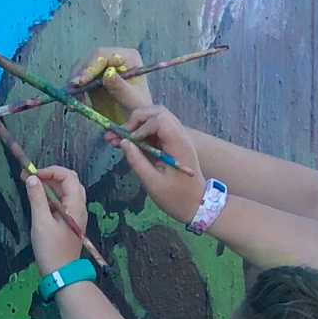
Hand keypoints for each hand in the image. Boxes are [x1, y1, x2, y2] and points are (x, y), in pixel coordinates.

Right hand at [21, 164, 92, 271]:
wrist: (62, 274)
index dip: (50, 171)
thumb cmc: (51, 250)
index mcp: (75, 205)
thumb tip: (31, 178)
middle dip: (50, 175)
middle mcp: (79, 207)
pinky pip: (64, 201)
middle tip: (31, 177)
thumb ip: (37, 198)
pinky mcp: (71, 222)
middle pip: (70, 180)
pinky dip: (52, 195)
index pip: (68, 176)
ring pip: (67, 191)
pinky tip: (40, 199)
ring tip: (32, 185)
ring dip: (51, 184)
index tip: (32, 175)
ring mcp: (76, 214)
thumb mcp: (41, 222)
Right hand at [71, 46, 146, 121]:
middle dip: (79, 75)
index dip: (89, 67)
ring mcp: (102, 67)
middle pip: (89, 60)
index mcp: (128, 57)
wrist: (134, 121)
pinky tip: (75, 103)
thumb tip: (107, 72)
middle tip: (72, 90)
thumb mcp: (132, 101)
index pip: (103, 55)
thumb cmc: (138, 111)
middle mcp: (114, 58)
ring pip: (81, 69)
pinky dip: (75, 91)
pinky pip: (79, 81)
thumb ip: (120, 87)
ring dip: (75, 85)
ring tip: (75, 101)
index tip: (81, 82)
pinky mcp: (93, 77)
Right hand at [109, 101, 208, 223]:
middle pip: (157, 112)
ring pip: (155, 118)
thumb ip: (137, 161)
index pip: (159, 120)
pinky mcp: (173, 143)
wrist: (197, 205)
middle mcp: (180, 136)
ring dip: (137, 125)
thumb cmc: (176, 198)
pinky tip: (128, 143)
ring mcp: (177, 138)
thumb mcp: (153, 183)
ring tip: (119, 138)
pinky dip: (141, 133)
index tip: (129, 142)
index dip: (141, 126)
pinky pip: (156, 130)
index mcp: (178, 144)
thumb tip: (123, 143)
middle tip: (120, 135)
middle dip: (136, 120)